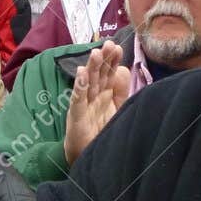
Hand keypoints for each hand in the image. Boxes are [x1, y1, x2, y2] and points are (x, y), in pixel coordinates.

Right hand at [63, 42, 129, 165]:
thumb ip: (120, 92)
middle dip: (103, 59)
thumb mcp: (116, 110)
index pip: (109, 74)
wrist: (88, 157)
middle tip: (108, 44)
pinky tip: (81, 73)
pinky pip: (78, 99)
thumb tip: (124, 70)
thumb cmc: (101, 133)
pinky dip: (79, 86)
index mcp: (103, 94)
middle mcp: (93, 97)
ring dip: (91, 67)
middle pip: (98, 74)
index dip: (112, 61)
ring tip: (96, 53)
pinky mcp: (76, 116)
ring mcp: (84, 105)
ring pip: (88, 83)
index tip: (117, 47)